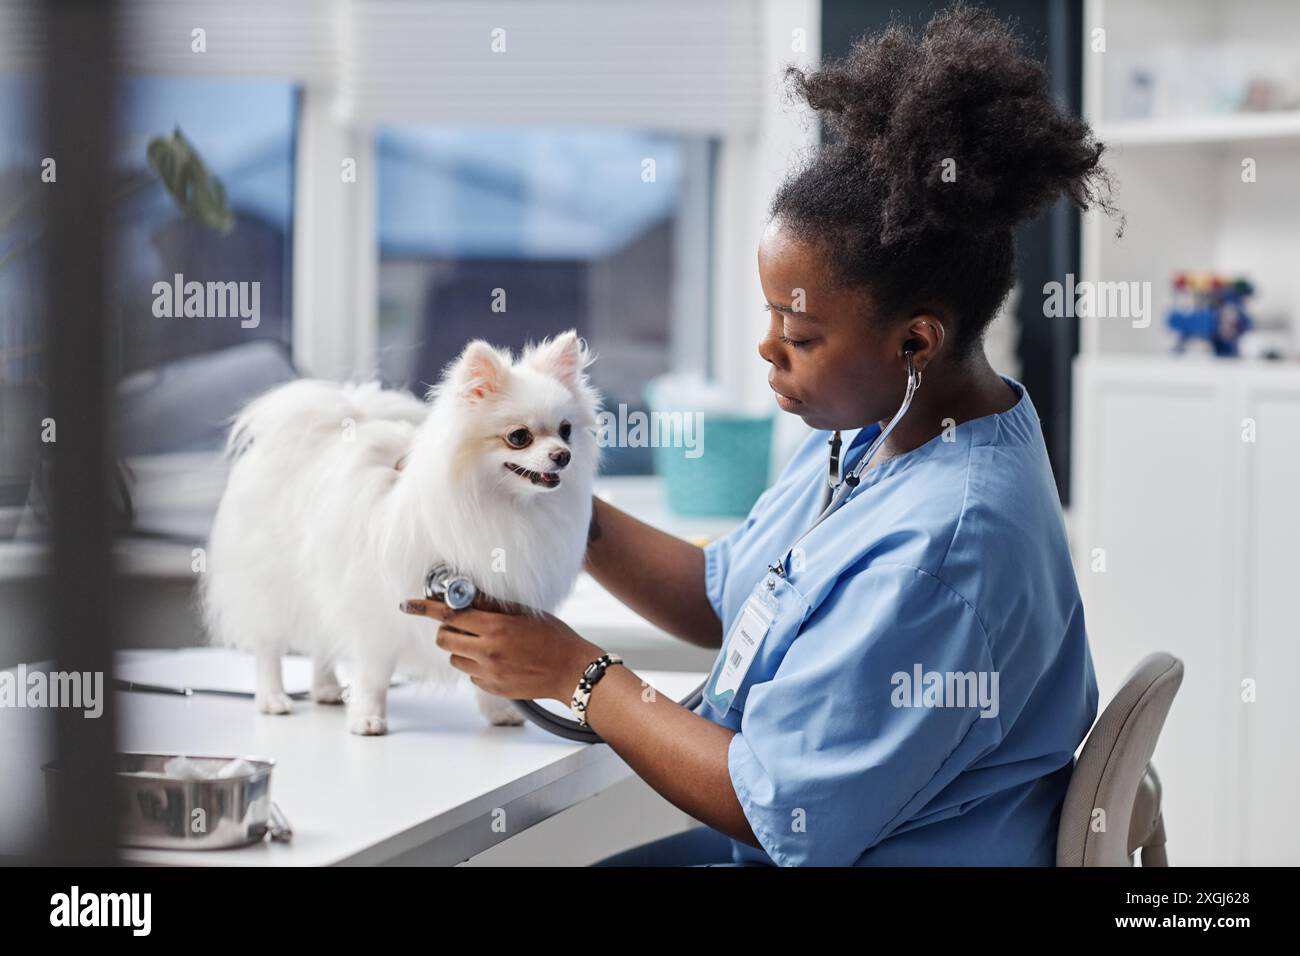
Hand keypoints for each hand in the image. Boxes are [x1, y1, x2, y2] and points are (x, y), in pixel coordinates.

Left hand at [399, 593, 604, 703]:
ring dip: (461, 648)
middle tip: (463, 625)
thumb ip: (492, 606)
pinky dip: (475, 665)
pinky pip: (470, 673)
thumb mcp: (524, 613)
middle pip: (444, 638)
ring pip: (454, 657)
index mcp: (496, 627)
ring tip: (485, 644)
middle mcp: (487, 651)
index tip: (407, 604)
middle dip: (448, 629)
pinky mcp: (491, 687)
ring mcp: (488, 672)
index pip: (450, 614)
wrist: (571, 671)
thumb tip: (466, 596)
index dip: (425, 608)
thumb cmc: (553, 636)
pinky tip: (498, 660)